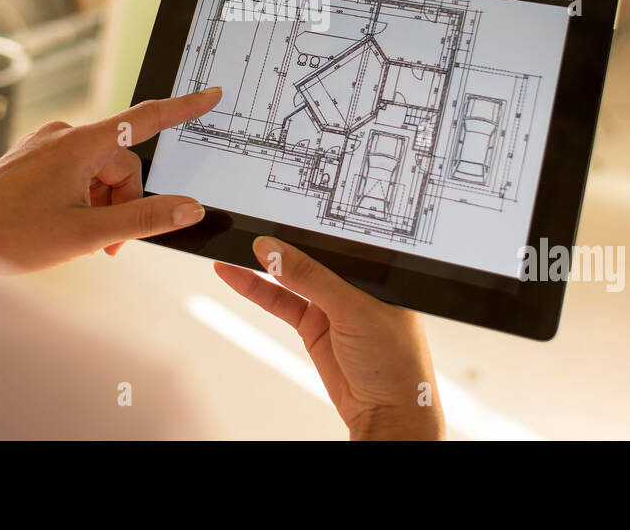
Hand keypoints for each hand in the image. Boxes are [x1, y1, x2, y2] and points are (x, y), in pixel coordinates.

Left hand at [0, 87, 222, 271]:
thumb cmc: (5, 237)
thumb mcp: (86, 235)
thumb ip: (144, 219)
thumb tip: (189, 208)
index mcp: (79, 143)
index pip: (145, 119)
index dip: (183, 109)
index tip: (210, 95)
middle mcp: (62, 137)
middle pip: (121, 164)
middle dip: (124, 204)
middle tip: (109, 247)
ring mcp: (43, 148)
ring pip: (97, 176)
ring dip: (101, 210)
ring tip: (80, 245)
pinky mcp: (30, 163)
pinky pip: (74, 177)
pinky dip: (81, 205)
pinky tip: (63, 233)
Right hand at [215, 236, 443, 439]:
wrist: (386, 413)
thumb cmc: (396, 362)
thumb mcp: (353, 309)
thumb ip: (311, 278)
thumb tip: (273, 250)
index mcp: (377, 269)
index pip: (338, 239)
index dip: (308, 226)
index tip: (276, 215)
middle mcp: (354, 283)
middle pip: (310, 256)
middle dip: (281, 243)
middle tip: (250, 227)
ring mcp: (332, 304)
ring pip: (291, 278)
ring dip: (262, 266)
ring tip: (233, 248)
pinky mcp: (314, 324)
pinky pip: (281, 302)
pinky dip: (258, 290)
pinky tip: (237, 275)